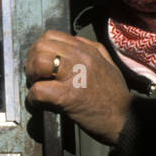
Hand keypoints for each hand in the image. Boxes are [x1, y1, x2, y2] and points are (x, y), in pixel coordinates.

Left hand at [25, 30, 132, 145]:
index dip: (40, 50)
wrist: (124, 119)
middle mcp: (80, 57)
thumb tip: (67, 45)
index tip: (43, 65)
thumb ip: (88, 50)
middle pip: (40, 46)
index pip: (50, 36)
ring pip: (38, 63)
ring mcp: (74, 76)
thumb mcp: (106, 63)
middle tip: (36, 78)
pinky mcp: (68, 96)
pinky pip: (38, 91)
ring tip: (39, 88)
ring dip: (32, 77)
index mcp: (87, 49)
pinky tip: (41, 104)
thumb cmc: (114, 95)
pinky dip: (34, 99)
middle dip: (32, 62)